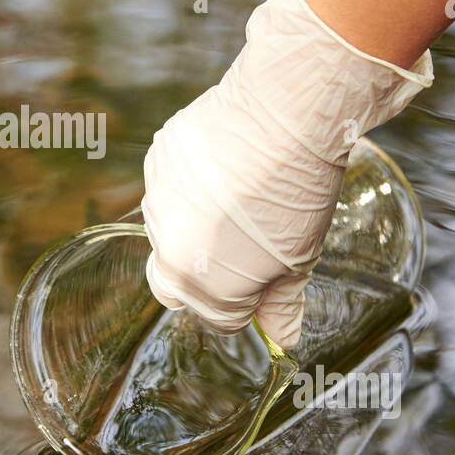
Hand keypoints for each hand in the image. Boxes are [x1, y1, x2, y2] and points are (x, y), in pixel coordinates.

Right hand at [142, 0, 431, 347]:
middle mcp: (167, 249)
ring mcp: (156, 201)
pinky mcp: (157, 160)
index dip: (248, 302)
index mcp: (202, 285)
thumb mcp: (298, 258)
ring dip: (198, 226)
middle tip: (248, 247)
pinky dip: (191, 187)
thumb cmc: (295, 192)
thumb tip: (282, 340)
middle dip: (210, 274)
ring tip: (242, 198)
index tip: (269, 276)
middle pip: (181, 282)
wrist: (282, 115)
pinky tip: (226, 168)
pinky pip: (169, 188)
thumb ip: (282, 305)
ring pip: (172, 233)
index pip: (219, 317)